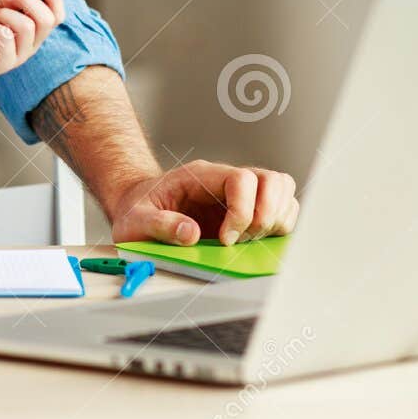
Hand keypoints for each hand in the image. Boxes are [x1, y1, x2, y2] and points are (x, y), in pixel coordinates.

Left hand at [0, 0, 63, 129]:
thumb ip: (14, 0)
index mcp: (33, 32)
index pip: (56, 16)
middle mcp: (31, 45)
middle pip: (45, 20)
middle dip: (25, 1)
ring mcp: (19, 56)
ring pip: (25, 26)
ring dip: (3, 14)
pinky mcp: (5, 63)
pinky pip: (4, 35)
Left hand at [108, 161, 299, 245]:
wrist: (136, 206)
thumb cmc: (138, 209)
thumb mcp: (135, 219)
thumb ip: (158, 225)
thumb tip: (189, 233)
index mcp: (201, 176)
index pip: (241, 179)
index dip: (242, 210)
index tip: (225, 239)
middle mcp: (226, 181)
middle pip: (272, 180)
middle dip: (266, 215)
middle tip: (243, 240)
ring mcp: (241, 194)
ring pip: (282, 191)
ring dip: (276, 220)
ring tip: (249, 241)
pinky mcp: (248, 211)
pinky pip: (281, 210)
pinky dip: (279, 227)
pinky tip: (255, 242)